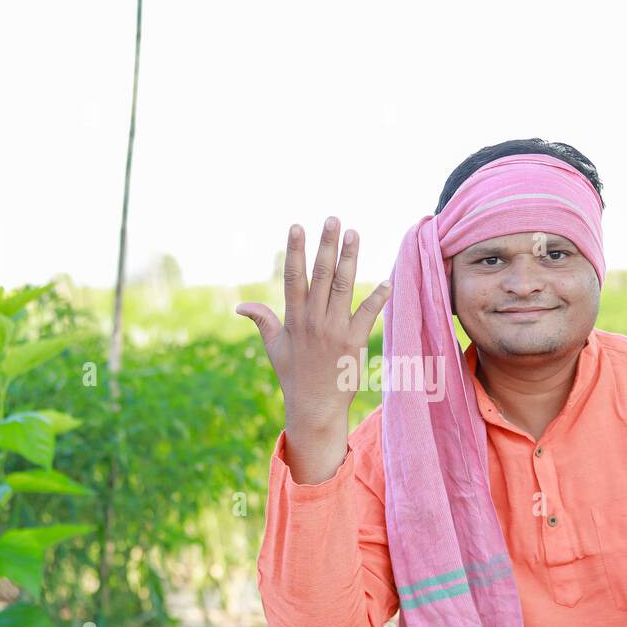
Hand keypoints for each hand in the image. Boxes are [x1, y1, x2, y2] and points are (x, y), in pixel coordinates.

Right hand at [235, 217, 391, 481]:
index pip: (293, 277)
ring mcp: (334, 330)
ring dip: (350, 259)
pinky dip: (377, 298)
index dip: (295, 250)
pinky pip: (367, 314)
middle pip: (321, 275)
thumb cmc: (294, 375)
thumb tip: (240, 306)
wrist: (315, 407)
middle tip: (332, 219)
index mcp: (294, 318)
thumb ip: (262, 320)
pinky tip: (386, 281)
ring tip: (355, 234)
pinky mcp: (354, 342)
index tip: (296, 226)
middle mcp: (313, 320)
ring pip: (343, 287)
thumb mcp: (274, 347)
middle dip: (326, 245)